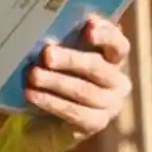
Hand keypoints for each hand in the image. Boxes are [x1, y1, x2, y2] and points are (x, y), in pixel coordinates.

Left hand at [15, 14, 131, 151]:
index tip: (88, 26)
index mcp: (114, 58)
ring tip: (33, 74)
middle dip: (71, 60)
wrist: (48, 119)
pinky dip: (51, 102)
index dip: (106, 35)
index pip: (118, 44)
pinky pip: (74, 112)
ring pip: (84, 91)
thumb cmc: (57, 76)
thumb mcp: (62, 56)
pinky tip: (32, 95)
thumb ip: (64, 41)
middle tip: (47, 54)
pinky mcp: (95, 124)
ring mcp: (110, 105)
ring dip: (56, 82)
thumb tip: (49, 32)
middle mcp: (118, 82)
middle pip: (98, 68)